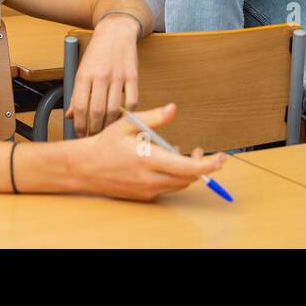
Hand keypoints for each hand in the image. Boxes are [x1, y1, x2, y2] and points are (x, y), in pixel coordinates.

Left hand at [67, 14, 139, 135]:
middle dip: (93, 129)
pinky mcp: (133, 76)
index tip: (80, 133)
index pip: (79, 107)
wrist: (116, 31)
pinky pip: (131, 101)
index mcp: (84, 74)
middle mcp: (100, 76)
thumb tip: (71, 115)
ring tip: (106, 130)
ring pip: (114, 109)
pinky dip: (127, 114)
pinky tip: (122, 118)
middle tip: (93, 136)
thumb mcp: (81, 69)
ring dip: (109, 124)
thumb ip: (76, 93)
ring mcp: (118, 76)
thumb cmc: (97, 51)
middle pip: (96, 111)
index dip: (79, 125)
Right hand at [76, 103, 225, 200]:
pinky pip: (167, 188)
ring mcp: (147, 190)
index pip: (187, 168)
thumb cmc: (106, 144)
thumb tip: (173, 109)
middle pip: (188, 178)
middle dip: (201, 166)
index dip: (208, 165)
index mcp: (147, 159)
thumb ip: (154, 118)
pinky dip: (173, 176)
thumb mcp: (128, 124)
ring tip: (176, 153)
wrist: (85, 167)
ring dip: (186, 171)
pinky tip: (164, 162)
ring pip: (179, 184)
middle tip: (201, 151)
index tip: (220, 159)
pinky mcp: (144, 196)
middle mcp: (149, 179)